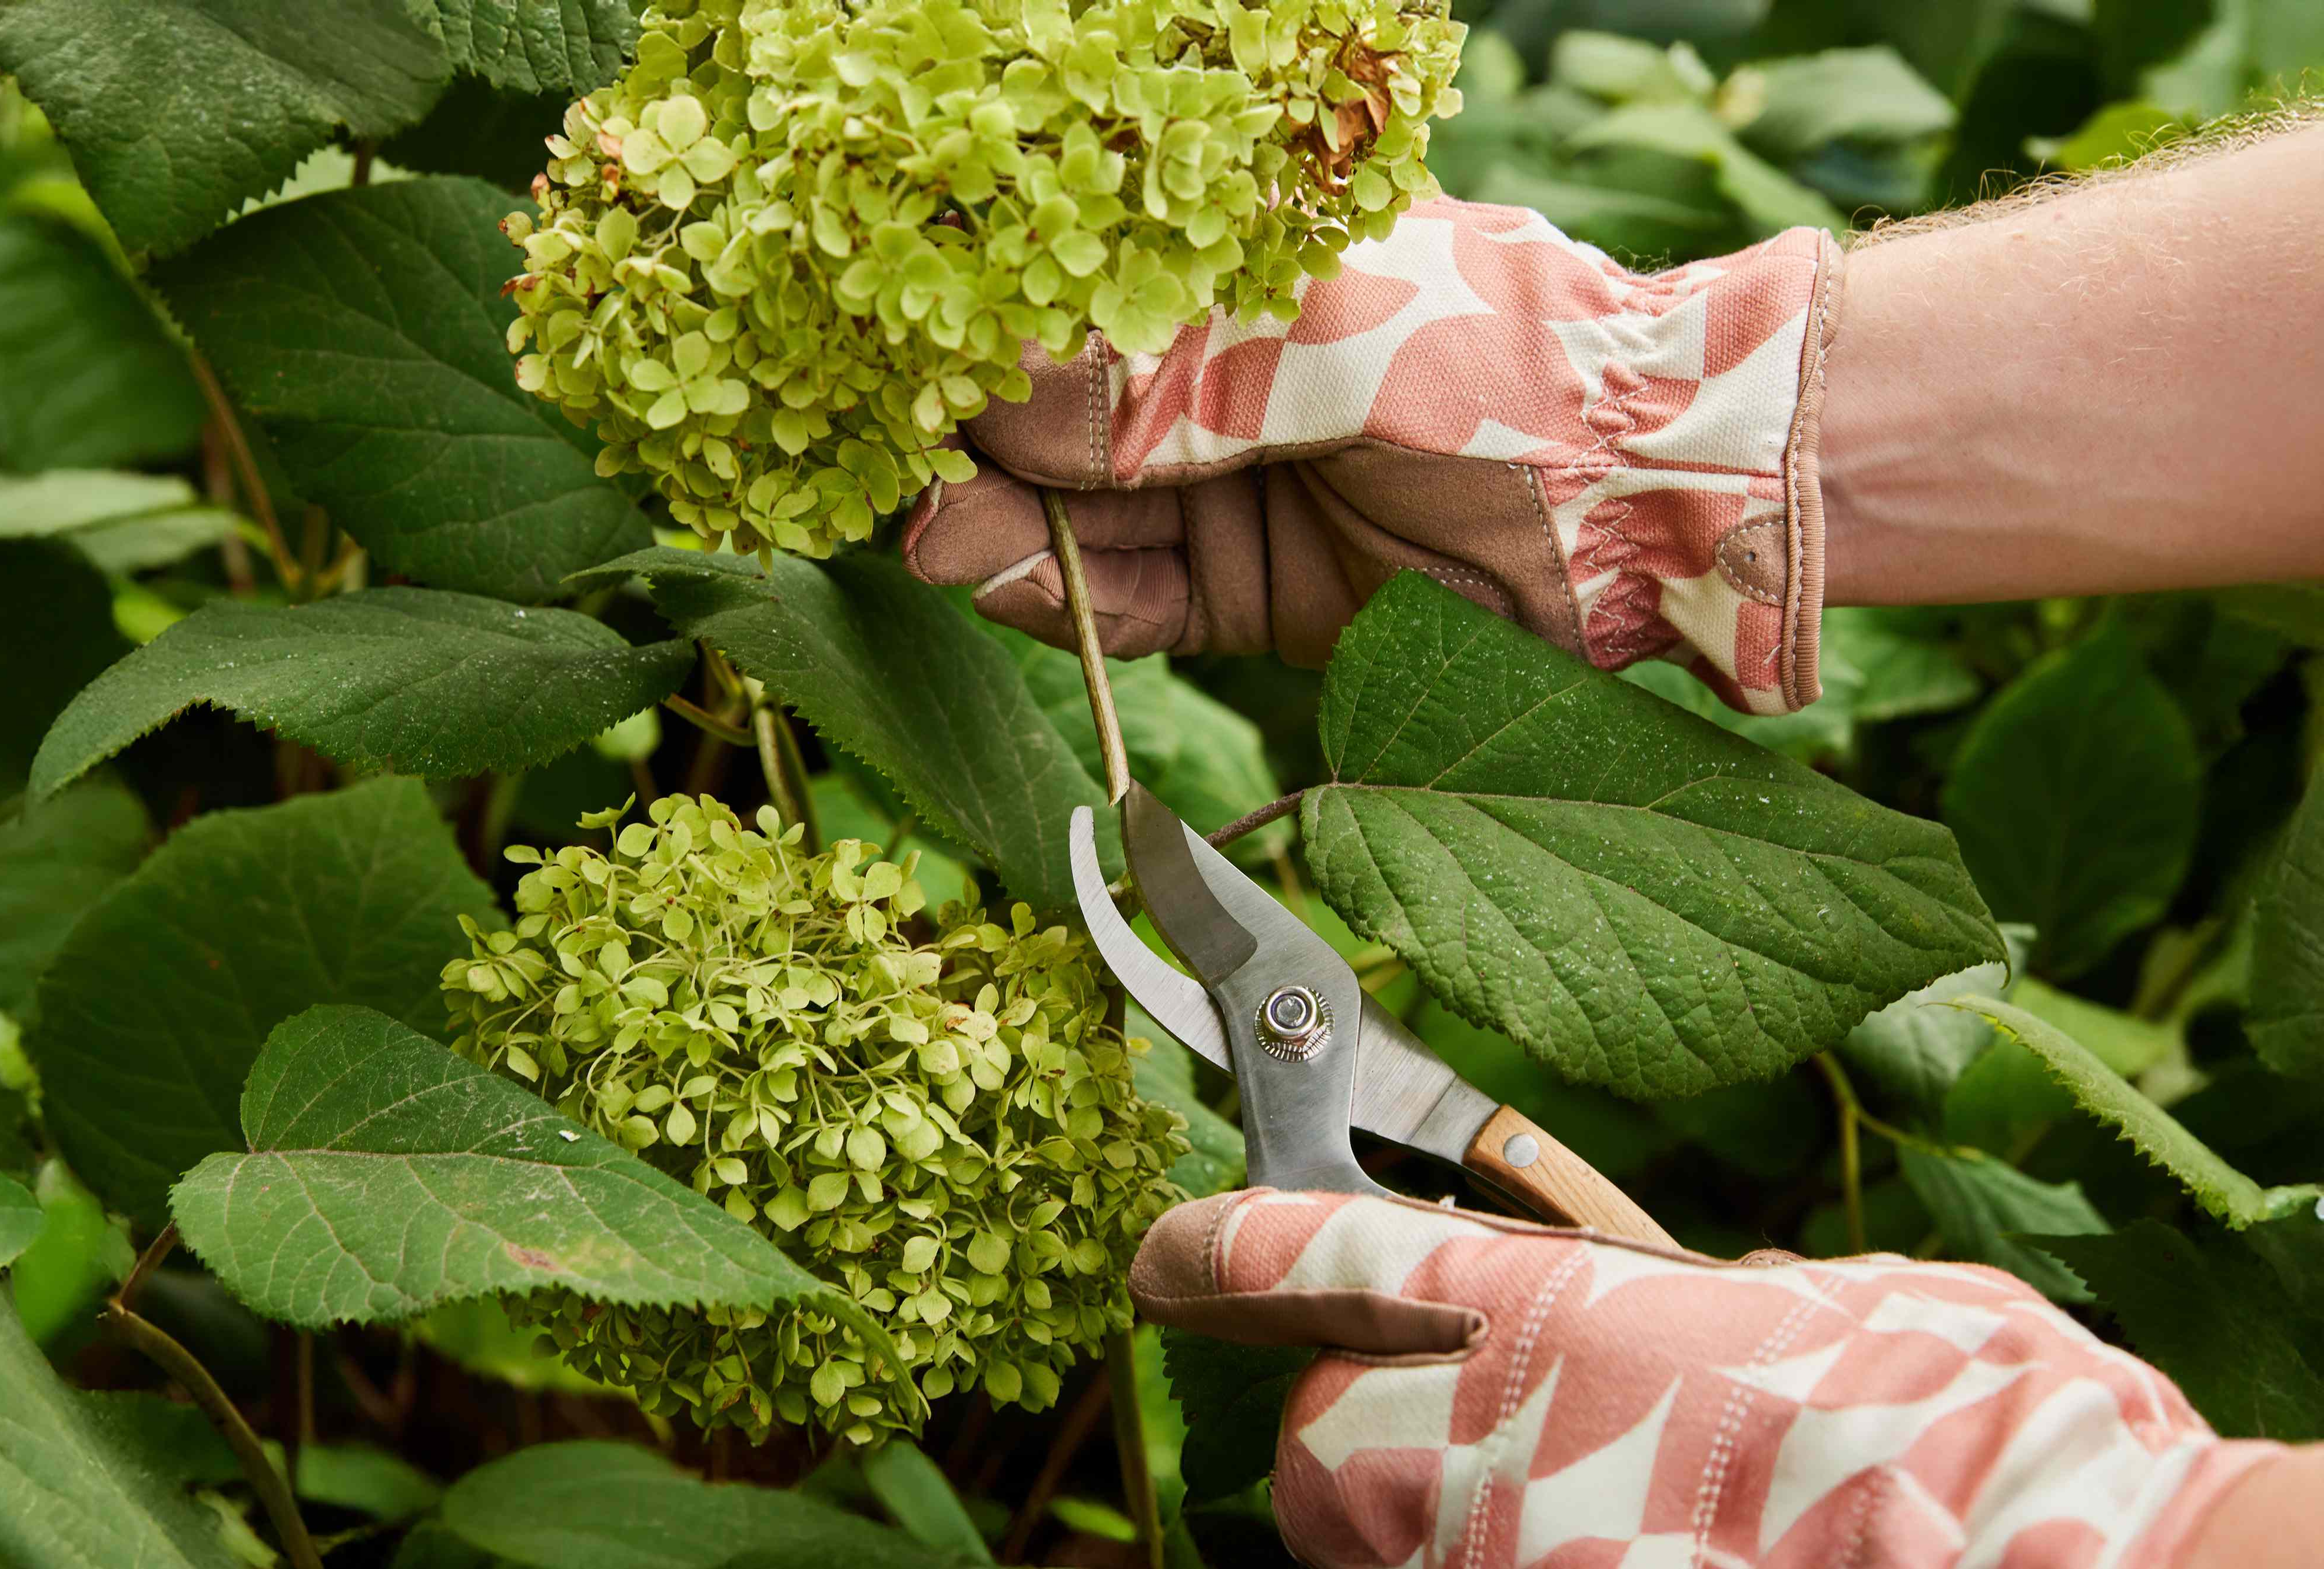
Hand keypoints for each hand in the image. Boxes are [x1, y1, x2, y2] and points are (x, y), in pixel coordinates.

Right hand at [903, 197, 1842, 715]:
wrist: (1640, 496)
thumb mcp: (1312, 351)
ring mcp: (1230, 492)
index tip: (906, 389)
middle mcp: (1215, 392)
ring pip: (1082, 524)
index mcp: (1228, 290)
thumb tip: (995, 394)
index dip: (983, 358)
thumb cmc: (1496, 365)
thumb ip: (1159, 386)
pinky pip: (1140, 604)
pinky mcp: (1253, 592)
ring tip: (954, 550)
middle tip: (914, 496)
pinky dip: (1081, 605)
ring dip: (1014, 541)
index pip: (1070, 323)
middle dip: (981, 463)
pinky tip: (1026, 590)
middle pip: (1057, 432)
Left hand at [1129, 1188, 2288, 1568]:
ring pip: (1387, 1548)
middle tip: (1445, 1432)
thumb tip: (1665, 1303)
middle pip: (1323, 1443)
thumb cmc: (1979, 1424)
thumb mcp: (1828, 1303)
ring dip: (1440, 1529)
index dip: (1214, 1257)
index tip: (1157, 1259)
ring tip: (1570, 1516)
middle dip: (1355, 1434)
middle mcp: (1502, 1445)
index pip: (1308, 1257)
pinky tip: (1620, 1555)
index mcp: (1557, 1311)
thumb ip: (1690, 1297)